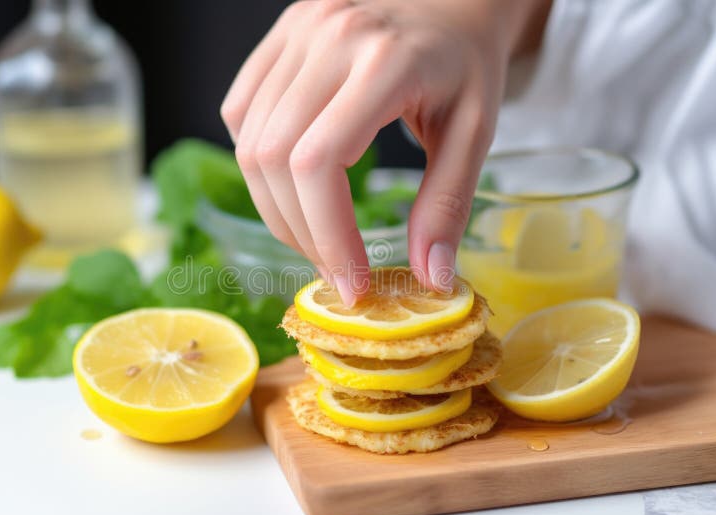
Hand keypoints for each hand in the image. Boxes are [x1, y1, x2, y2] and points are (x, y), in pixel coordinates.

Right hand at [222, 0, 549, 303]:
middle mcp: (326, 38)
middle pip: (274, 159)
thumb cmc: (465, 62)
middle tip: (336, 267)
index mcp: (382, 61)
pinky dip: (257, 163)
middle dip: (300, 232)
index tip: (352, 281)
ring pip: (249, 143)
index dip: (326, 235)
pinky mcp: (278, 38)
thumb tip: (430, 279)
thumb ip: (447, 205)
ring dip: (276, 207)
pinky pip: (241, 113)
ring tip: (316, 234)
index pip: (319, 162)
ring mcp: (295, 33)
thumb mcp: (474, 132)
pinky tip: (294, 182)